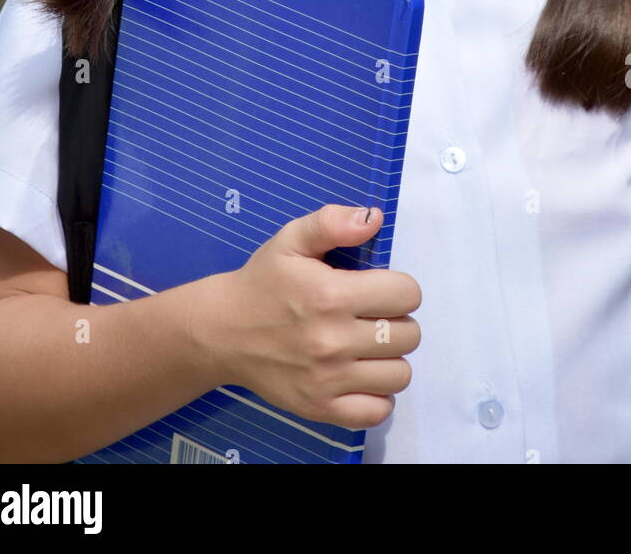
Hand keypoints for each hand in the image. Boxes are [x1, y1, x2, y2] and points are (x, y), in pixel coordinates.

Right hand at [194, 203, 421, 430]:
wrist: (223, 332)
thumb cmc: (263, 282)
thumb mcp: (292, 239)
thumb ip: (333, 222)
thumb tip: (373, 219)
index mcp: (331, 295)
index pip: (406, 294)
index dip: (399, 287)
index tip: (379, 288)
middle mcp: (333, 341)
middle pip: (408, 335)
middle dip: (397, 320)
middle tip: (371, 315)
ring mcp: (327, 381)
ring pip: (399, 374)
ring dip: (390, 357)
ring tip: (366, 345)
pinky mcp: (320, 409)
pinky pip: (378, 412)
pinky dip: (378, 394)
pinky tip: (360, 374)